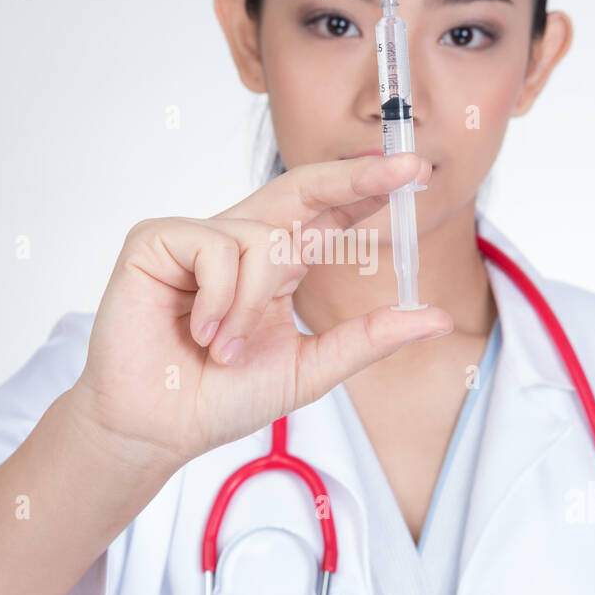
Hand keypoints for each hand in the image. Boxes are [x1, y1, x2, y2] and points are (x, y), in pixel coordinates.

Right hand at [74, 152, 452, 470]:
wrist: (159, 428)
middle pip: (303, 187)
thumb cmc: (221, 398)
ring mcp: (198, 237)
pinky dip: (220, 299)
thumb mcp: (311, 367)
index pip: (330, 214)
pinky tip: (200, 332)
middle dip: (355, 174)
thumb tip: (437, 318)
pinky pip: (216, 246)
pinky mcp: (157, 239)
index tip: (419, 172)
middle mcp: (241, 241)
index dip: (369, 190)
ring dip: (253, 306)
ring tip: (226, 350)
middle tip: (406, 167)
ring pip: (262, 239)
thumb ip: (369, 338)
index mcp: (277, 266)